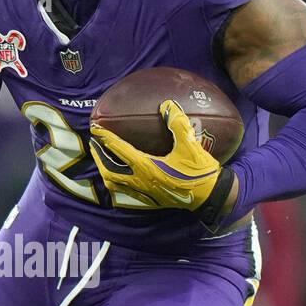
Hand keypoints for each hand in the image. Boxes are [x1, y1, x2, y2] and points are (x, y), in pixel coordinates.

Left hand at [90, 99, 228, 211]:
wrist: (210, 197)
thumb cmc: (199, 171)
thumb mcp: (190, 144)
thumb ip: (177, 123)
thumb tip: (167, 104)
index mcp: (146, 167)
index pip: (119, 150)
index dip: (105, 138)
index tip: (95, 128)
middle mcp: (141, 181)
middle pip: (109, 170)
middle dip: (99, 157)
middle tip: (95, 144)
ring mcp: (144, 193)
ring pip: (115, 185)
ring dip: (106, 172)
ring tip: (103, 162)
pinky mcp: (150, 201)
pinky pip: (126, 194)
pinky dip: (118, 186)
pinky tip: (121, 180)